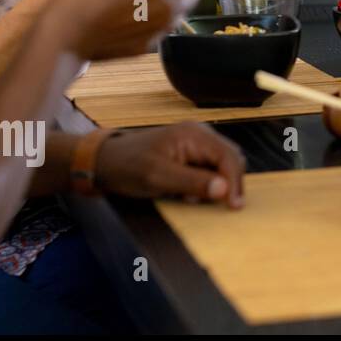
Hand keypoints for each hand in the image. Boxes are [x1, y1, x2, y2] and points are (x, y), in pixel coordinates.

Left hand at [95, 122, 244, 206]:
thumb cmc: (128, 167)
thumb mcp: (158, 178)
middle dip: (228, 183)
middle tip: (217, 205)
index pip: (229, 157)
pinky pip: (209, 166)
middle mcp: (200, 133)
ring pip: (222, 164)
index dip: (236, 182)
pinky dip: (204, 182)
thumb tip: (225, 190)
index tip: (234, 207)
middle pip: (231, 158)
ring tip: (192, 198)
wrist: (104, 161)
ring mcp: (196, 140)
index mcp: (194, 135)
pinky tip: (186, 192)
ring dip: (215, 184)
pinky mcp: (190, 150)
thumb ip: (193, 182)